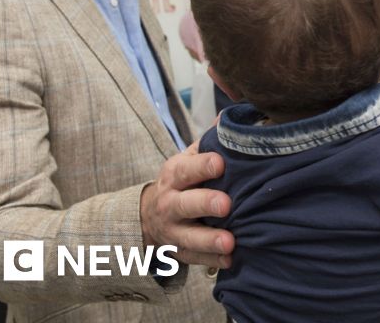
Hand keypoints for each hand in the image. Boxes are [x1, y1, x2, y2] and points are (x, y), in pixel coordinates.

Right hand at [140, 144, 233, 267]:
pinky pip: (195, 258)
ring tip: (230, 242)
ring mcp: (173, 230)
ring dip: (210, 240)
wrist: (149, 215)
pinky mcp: (180, 251)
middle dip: (205, 203)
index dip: (202, 166)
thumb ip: (208, 142)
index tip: (220, 164)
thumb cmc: (181, 182)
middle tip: (226, 204)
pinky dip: (212, 261)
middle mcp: (170, 203)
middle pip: (186, 204)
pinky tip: (230, 259)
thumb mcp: (187, 159)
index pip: (186, 169)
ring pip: (190, 236)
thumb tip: (227, 119)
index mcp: (174, 175)